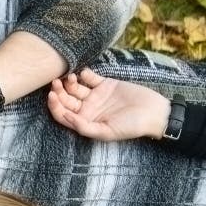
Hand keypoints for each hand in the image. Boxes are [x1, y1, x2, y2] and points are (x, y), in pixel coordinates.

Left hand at [47, 69, 169, 141]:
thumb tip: (66, 116)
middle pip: (66, 100)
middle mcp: (88, 109)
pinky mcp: (105, 84)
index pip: (62, 114)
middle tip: (56, 83)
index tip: (52, 96)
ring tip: (70, 77)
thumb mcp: (106, 132)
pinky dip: (84, 74)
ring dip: (69, 82)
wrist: (153, 112)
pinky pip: (90, 78)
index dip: (54, 106)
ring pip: (75, 88)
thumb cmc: (131, 127)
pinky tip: (85, 73)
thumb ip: (84, 127)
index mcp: (85, 122)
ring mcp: (96, 96)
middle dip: (58, 91)